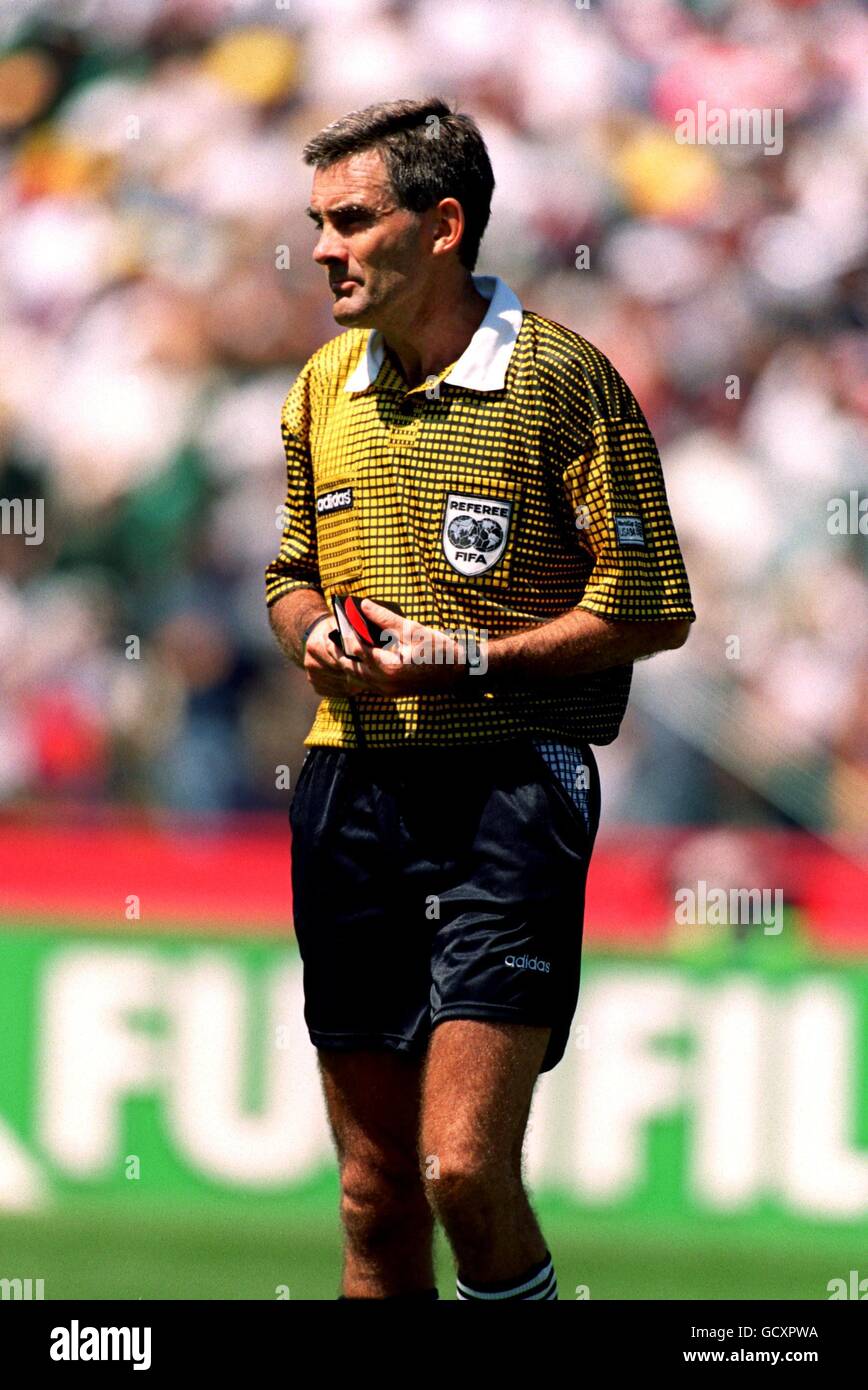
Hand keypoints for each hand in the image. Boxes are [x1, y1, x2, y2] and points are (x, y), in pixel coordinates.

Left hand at [307, 599, 467, 697]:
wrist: (458, 673)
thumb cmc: (439, 649)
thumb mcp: (412, 629)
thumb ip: (384, 618)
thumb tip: (362, 605)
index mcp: (388, 667)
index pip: (356, 648)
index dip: (346, 632)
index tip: (339, 619)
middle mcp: (384, 683)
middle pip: (350, 666)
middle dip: (340, 649)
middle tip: (331, 633)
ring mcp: (387, 691)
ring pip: (355, 677)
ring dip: (347, 661)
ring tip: (340, 644)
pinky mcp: (390, 693)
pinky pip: (366, 683)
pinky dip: (358, 670)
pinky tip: (358, 658)